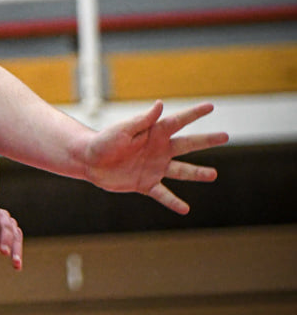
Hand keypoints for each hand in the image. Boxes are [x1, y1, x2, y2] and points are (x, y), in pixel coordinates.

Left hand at [0, 201, 23, 269]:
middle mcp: (0, 215)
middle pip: (5, 225)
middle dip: (5, 238)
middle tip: (4, 252)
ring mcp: (8, 224)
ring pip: (14, 233)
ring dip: (16, 248)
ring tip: (15, 262)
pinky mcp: (12, 234)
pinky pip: (17, 242)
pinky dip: (18, 253)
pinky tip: (17, 266)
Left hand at [81, 99, 225, 211]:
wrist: (88, 160)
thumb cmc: (103, 140)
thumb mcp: (122, 129)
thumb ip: (142, 120)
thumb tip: (160, 104)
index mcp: (154, 133)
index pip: (178, 121)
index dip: (195, 114)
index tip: (211, 106)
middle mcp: (158, 150)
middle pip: (187, 144)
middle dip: (207, 140)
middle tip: (226, 135)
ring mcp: (154, 168)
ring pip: (181, 170)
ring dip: (197, 173)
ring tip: (214, 175)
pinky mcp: (146, 184)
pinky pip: (163, 194)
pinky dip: (173, 202)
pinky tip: (185, 209)